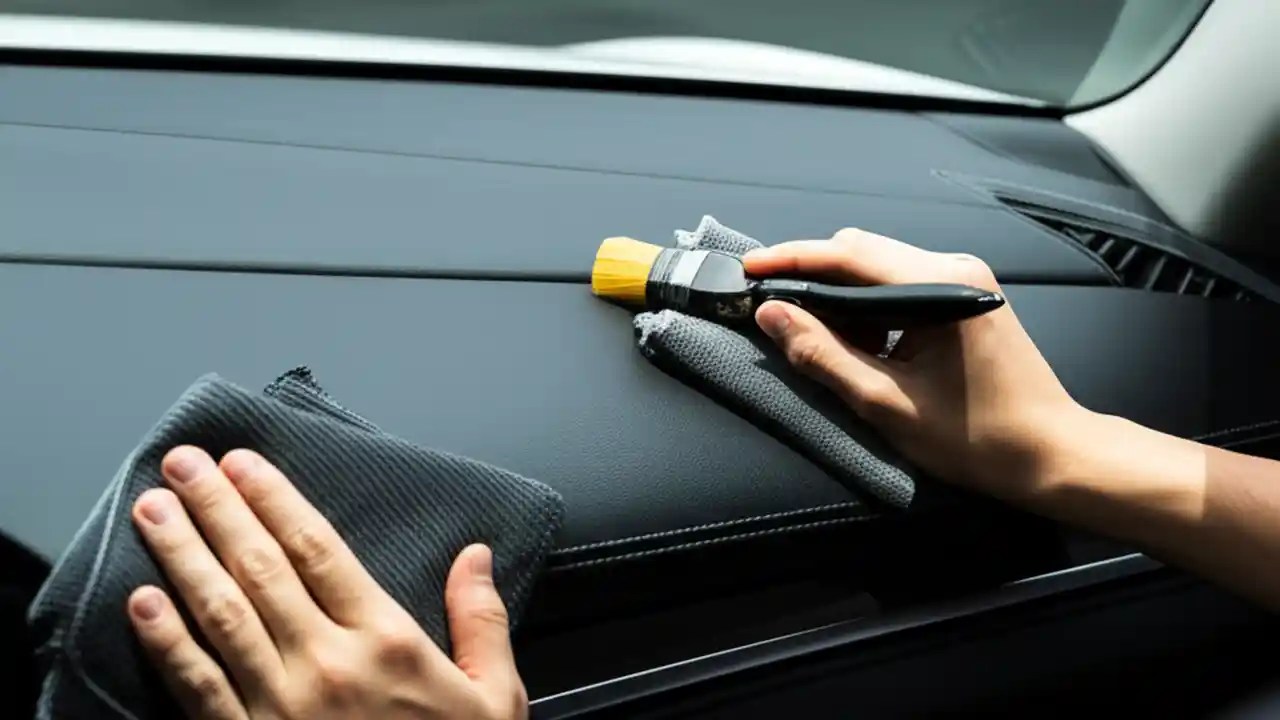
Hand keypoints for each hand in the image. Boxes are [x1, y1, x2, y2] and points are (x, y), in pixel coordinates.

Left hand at [125, 446, 526, 719]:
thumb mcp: (494, 698)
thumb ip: (482, 621)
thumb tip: (473, 555)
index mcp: (387, 643)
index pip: (318, 551)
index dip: (274, 499)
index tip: (242, 463)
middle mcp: (327, 665)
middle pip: (260, 569)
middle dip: (216, 510)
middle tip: (183, 464)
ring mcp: (280, 707)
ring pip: (220, 615)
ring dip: (181, 557)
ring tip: (153, 511)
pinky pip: (196, 687)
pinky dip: (165, 644)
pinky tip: (141, 603)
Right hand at [744, 229, 1089, 498]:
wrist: (1052, 455)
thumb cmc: (978, 438)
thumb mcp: (886, 403)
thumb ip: (823, 355)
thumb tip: (771, 315)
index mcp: (940, 284)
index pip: (849, 254)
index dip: (791, 259)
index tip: (748, 267)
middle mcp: (955, 269)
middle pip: (861, 253)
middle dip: (810, 276)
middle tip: (767, 305)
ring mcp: (964, 281)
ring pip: (878, 269)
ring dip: (838, 296)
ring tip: (806, 334)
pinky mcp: (965, 300)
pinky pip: (900, 287)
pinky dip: (867, 308)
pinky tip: (852, 343)